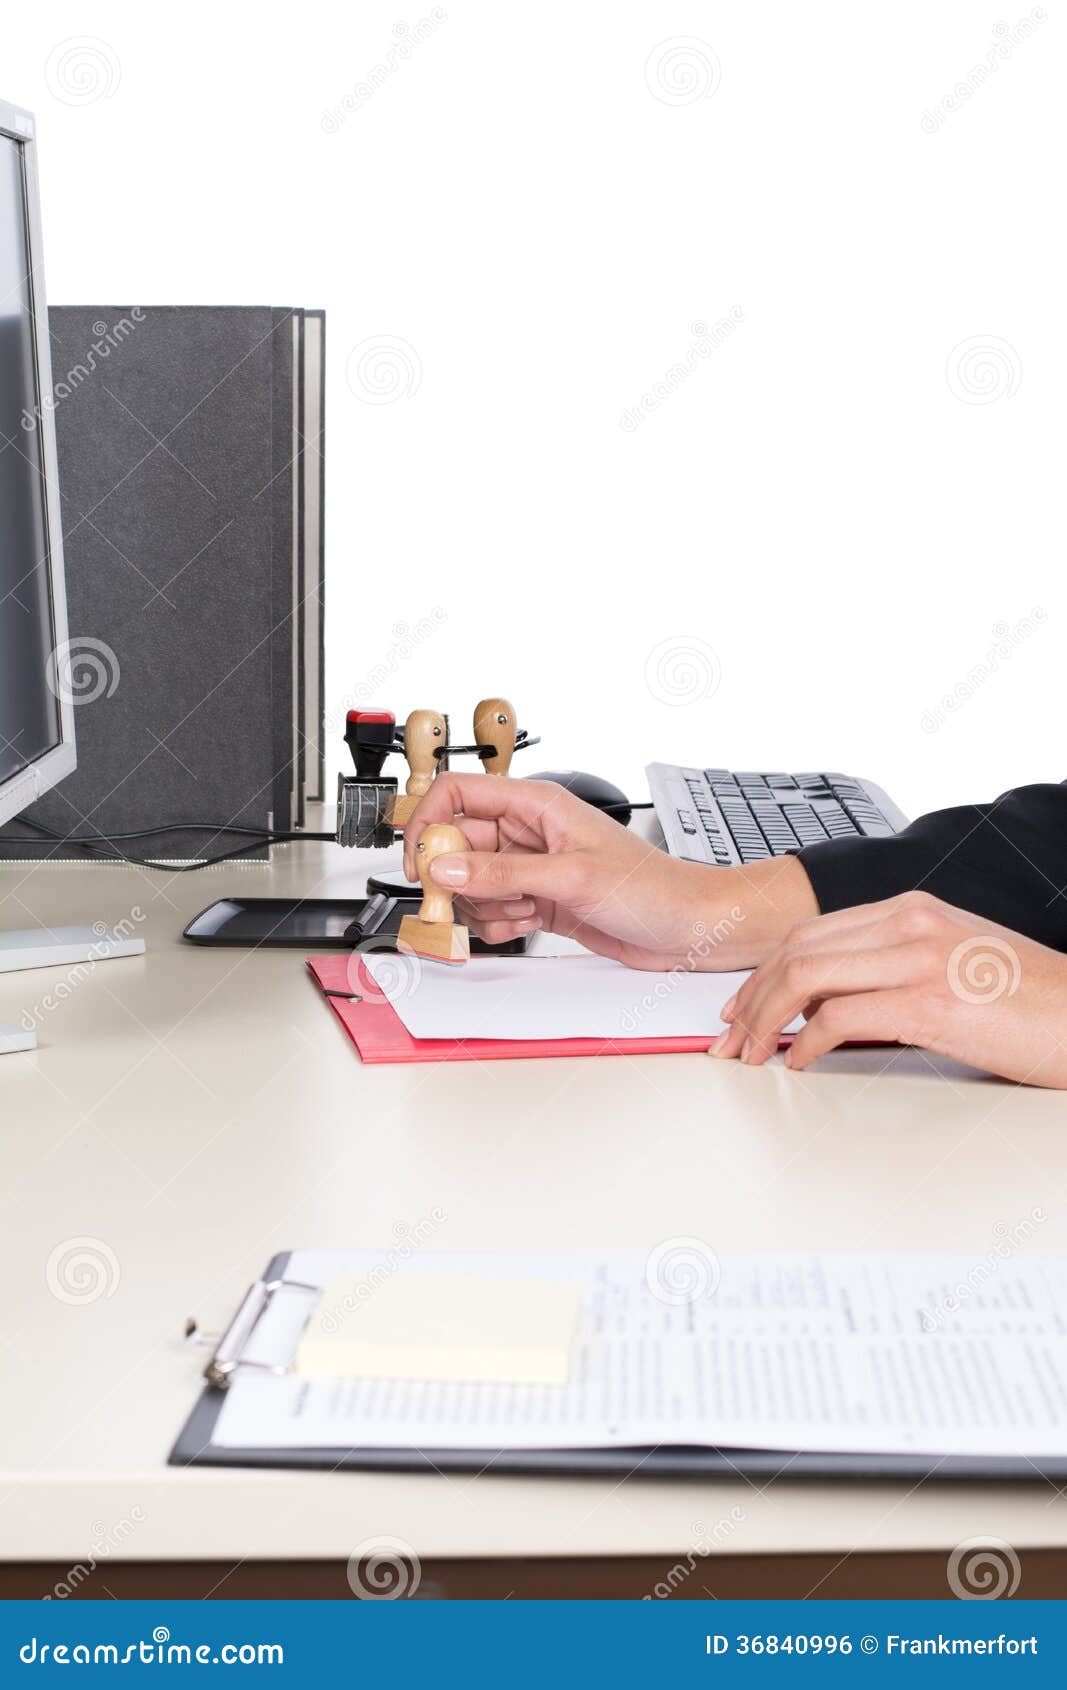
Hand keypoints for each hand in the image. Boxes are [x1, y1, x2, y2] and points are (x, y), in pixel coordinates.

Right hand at [402, 774, 817, 969]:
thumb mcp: (572, 877)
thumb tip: (446, 866)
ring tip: (519, 912)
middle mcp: (529, 832)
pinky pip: (493, 909)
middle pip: (457, 845)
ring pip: (471, 882)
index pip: (458, 794)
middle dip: (454, 878)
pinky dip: (500, 923)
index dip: (428, 823)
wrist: (691, 927)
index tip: (420, 862)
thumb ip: (504, 873)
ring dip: (482, 905)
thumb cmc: (654, 887)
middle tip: (459, 902)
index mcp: (537, 805)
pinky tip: (529, 924)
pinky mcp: (538, 900)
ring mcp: (532, 867)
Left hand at [711, 889, 1066, 1087]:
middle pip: (797, 950)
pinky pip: (839, 1018)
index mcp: (912, 909)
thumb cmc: (1029, 1001)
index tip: (742, 1005)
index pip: (812, 933)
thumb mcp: (954, 963)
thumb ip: (894, 967)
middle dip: (751, 996)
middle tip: (731, 1036)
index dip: (764, 971)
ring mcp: (918, 959)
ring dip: (766, 1020)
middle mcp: (909, 923)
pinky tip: (799, 1063)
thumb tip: (831, 1002)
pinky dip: (806, 1043)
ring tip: (752, 1053)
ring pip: (806, 977)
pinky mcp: (929, 1002)